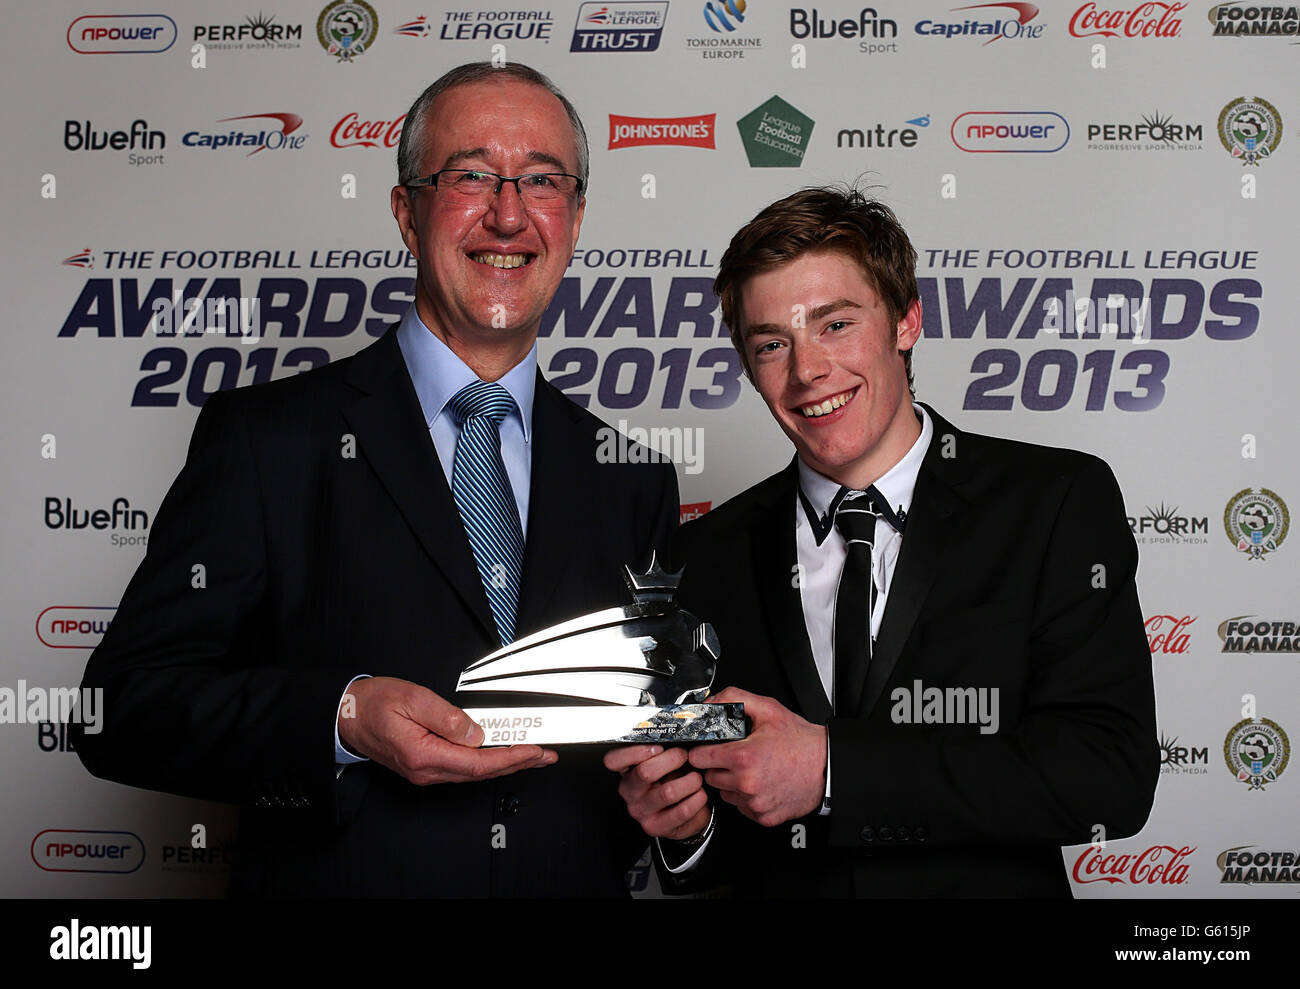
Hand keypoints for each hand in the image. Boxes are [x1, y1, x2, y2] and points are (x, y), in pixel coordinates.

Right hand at [339, 676, 556, 784]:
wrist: (346, 715)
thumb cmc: (373, 704)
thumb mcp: (413, 698)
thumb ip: (449, 717)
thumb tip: (476, 733)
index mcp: (423, 754)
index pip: (478, 763)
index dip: (511, 758)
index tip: (533, 750)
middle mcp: (425, 770)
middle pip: (480, 773)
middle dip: (517, 764)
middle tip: (544, 755)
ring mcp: (424, 771)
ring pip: (473, 773)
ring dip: (504, 764)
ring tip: (530, 755)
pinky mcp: (424, 765)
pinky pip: (462, 768)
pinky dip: (486, 762)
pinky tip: (500, 755)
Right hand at [603, 744, 709, 839]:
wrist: (683, 812)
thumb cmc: (672, 781)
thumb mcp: (663, 763)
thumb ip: (663, 750)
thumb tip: (677, 737)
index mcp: (626, 771)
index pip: (613, 760)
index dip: (635, 751)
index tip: (658, 747)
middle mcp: (629, 792)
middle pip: (645, 772)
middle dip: (672, 759)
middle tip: (685, 756)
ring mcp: (640, 811)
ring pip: (667, 792)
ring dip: (689, 781)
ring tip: (696, 778)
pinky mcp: (655, 827)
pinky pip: (681, 811)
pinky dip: (696, 800)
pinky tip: (700, 794)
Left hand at [687, 688, 825, 826]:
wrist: (827, 767)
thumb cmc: (801, 741)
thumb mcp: (767, 709)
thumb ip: (733, 700)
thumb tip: (709, 704)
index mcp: (744, 757)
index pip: (698, 758)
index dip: (703, 749)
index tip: (710, 747)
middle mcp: (747, 783)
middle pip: (709, 777)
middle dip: (718, 765)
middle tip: (736, 756)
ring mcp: (755, 803)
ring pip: (724, 794)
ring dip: (731, 783)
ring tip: (752, 770)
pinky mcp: (763, 817)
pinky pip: (741, 807)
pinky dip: (746, 797)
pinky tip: (761, 783)